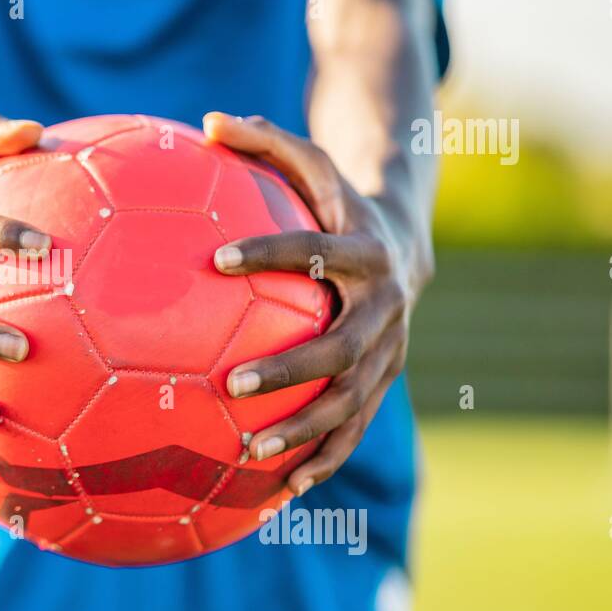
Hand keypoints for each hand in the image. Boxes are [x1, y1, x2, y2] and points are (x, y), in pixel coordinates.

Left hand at [204, 111, 427, 496]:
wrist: (403, 247)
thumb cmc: (335, 204)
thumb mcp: (311, 167)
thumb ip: (265, 142)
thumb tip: (208, 120)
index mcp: (364, 251)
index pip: (318, 252)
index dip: (272, 254)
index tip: (217, 260)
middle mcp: (384, 307)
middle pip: (341, 346)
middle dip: (289, 367)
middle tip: (230, 383)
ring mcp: (388, 352)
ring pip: (350, 401)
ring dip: (302, 429)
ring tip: (248, 453)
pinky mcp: (381, 384)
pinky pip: (353, 429)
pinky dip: (322, 459)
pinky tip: (280, 490)